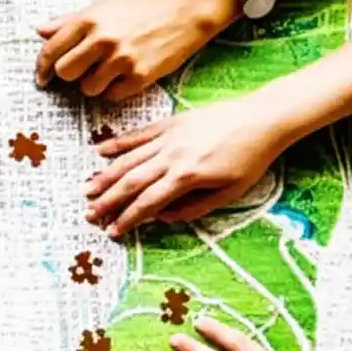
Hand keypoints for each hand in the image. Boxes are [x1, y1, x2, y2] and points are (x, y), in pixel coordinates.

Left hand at [35, 0, 229, 99]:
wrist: (183, 15)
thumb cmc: (140, 11)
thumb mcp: (103, 7)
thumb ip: (69, 21)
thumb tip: (39, 31)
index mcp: (90, 19)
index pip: (52, 50)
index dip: (42, 67)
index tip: (42, 78)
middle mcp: (103, 38)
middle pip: (65, 73)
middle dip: (71, 75)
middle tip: (83, 70)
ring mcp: (121, 59)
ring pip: (87, 89)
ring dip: (94, 84)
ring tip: (109, 70)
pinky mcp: (139, 76)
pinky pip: (112, 96)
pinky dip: (115, 90)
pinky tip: (125, 75)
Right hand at [84, 96, 291, 237]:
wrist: (264, 118)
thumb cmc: (252, 159)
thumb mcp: (230, 193)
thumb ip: (195, 208)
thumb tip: (164, 218)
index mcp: (187, 176)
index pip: (148, 202)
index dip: (128, 219)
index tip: (112, 232)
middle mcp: (172, 156)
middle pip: (132, 181)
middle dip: (108, 200)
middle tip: (90, 214)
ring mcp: (169, 137)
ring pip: (129, 159)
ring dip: (106, 175)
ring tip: (87, 189)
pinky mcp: (171, 122)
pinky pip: (139, 134)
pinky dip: (118, 143)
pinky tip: (100, 152)